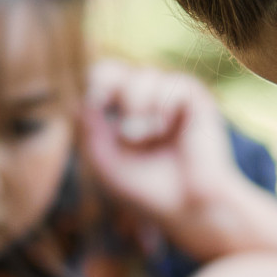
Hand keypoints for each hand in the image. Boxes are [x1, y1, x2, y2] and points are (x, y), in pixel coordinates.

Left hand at [79, 60, 259, 258]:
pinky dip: (163, 105)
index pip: (104, 79)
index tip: (96, 101)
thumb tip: (79, 102)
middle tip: (109, 104)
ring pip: (145, 75)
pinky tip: (165, 129)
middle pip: (118, 69)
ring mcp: (173, 100)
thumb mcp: (106, 162)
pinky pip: (174, 83)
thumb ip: (89, 132)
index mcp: (125, 115)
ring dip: (136, 103)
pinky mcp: (197, 101)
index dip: (97, 82)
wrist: (186, 208)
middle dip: (111, 85)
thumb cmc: (148, 191)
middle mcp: (149, 102)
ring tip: (145, 136)